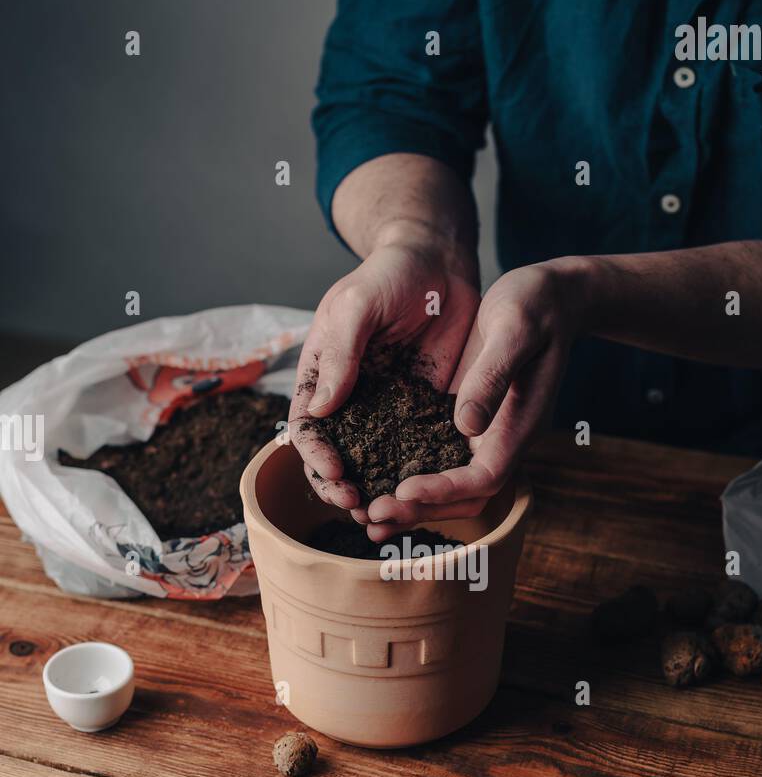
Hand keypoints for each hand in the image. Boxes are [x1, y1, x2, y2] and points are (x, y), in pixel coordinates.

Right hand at [289, 239, 479, 512]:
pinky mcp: (423, 413)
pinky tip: (425, 496)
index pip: (307, 427)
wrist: (439, 263)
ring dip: (374, 493)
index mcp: (322, 377)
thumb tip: (319, 410)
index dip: (315, 455)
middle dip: (339, 487)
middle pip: (335, 458)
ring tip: (385, 513)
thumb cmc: (388, 275)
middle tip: (357, 503)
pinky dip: (415, 478)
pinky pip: (417, 452)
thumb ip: (340, 354)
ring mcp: (386, 410)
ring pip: (373, 465)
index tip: (335, 470)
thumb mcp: (358, 306)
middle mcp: (350, 401)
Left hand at [365, 260, 585, 537]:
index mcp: (520, 424)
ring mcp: (488, 434)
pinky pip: (441, 462)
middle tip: (371, 513)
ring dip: (412, 506)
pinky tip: (374, 485)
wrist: (551, 297)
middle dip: (421, 509)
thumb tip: (466, 426)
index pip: (485, 476)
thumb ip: (492, 377)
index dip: (445, 489)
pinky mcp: (469, 422)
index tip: (403, 488)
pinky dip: (411, 481)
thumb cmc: (536, 306)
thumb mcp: (513, 329)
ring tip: (365, 515)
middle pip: (467, 497)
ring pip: (453, 488)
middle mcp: (503, 438)